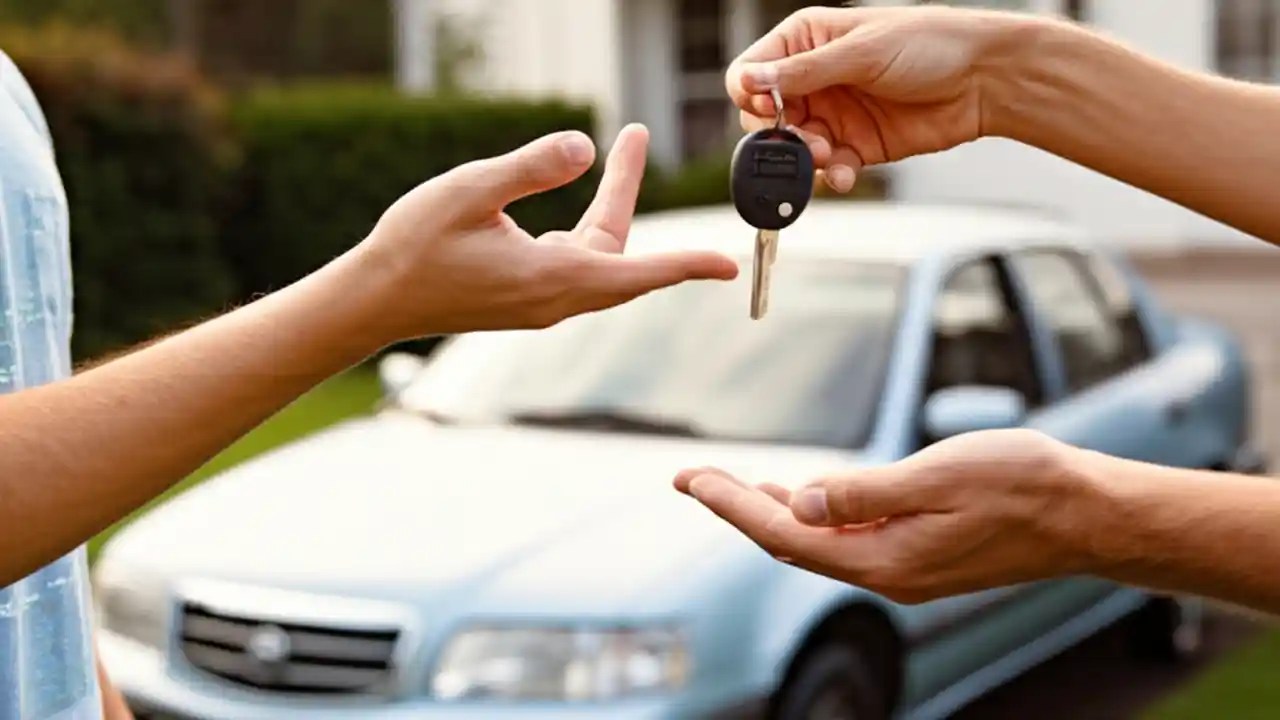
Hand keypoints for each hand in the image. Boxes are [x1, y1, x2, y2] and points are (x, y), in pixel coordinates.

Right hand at [359, 123, 737, 338]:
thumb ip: (531, 167)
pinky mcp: (527, 300)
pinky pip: (576, 263)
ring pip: (598, 256)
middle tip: (635, 135)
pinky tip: (579, 200)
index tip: (728, 264)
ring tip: (620, 150)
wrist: (374, 301)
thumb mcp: (470, 191)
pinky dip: (588, 229)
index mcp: (552, 277)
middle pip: (620, 250)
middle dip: (630, 193)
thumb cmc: (414, 245)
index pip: (638, 273)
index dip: (686, 266)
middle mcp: (556, 298)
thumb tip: (584, 145)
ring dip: (611, 208)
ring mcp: (542, 303)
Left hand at [675, 430, 1100, 603]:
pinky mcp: (923, 555)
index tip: (690, 479)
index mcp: (885, 560)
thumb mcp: (937, 476)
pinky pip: (850, 539)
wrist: (1090, 515)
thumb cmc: (1023, 485)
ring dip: (773, 512)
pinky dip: (816, 515)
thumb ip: (862, 493)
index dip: (732, 506)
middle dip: (739, 508)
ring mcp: (906, 568)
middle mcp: (888, 574)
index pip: (784, 535)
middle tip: (693, 477)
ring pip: (820, 542)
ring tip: (730, 486)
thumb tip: (799, 503)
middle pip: (792, 542)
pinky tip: (803, 495)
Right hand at [727, 6, 1031, 192]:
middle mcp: (813, 78)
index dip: (750, 92)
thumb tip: (750, 79)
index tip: (769, 109)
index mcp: (806, 41)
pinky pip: (828, 170)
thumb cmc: (930, 44)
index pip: (751, 70)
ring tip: (831, 158)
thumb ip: (802, 71)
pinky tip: (846, 173)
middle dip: (779, 135)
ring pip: (794, 149)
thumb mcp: (861, 52)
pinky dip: (832, 177)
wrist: (983, 79)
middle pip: (765, 117)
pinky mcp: (855, 146)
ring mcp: (833, 115)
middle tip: (807, 140)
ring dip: (806, 160)